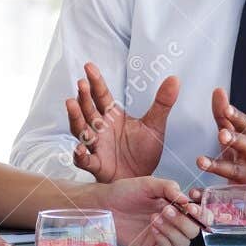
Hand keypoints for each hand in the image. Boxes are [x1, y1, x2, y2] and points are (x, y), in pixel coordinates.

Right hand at [65, 63, 178, 182]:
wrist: (144, 179)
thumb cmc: (144, 152)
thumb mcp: (155, 125)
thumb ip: (162, 102)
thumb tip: (174, 78)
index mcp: (112, 116)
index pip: (101, 95)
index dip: (95, 82)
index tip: (89, 66)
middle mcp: (100, 129)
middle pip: (88, 110)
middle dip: (84, 97)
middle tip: (81, 83)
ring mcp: (96, 146)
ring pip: (81, 130)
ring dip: (75, 117)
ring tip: (71, 103)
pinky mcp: (97, 165)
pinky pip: (85, 160)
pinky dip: (80, 155)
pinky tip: (79, 149)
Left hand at [86, 176, 202, 245]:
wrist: (105, 204)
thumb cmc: (125, 191)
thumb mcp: (148, 183)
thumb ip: (169, 187)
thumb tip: (186, 199)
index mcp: (177, 206)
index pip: (200, 215)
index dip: (202, 214)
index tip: (191, 208)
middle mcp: (173, 222)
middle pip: (194, 231)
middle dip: (182, 221)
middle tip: (165, 209)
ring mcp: (164, 235)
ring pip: (183, 243)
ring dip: (172, 231)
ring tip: (154, 217)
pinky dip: (164, 240)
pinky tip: (152, 228)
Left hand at [195, 88, 245, 217]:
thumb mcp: (238, 136)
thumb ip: (225, 116)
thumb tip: (218, 90)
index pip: (245, 125)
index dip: (236, 116)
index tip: (226, 108)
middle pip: (245, 146)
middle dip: (234, 139)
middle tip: (221, 134)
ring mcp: (245, 177)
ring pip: (233, 171)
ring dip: (217, 166)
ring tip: (200, 161)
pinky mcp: (236, 195)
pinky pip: (220, 195)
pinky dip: (206, 193)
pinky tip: (193, 192)